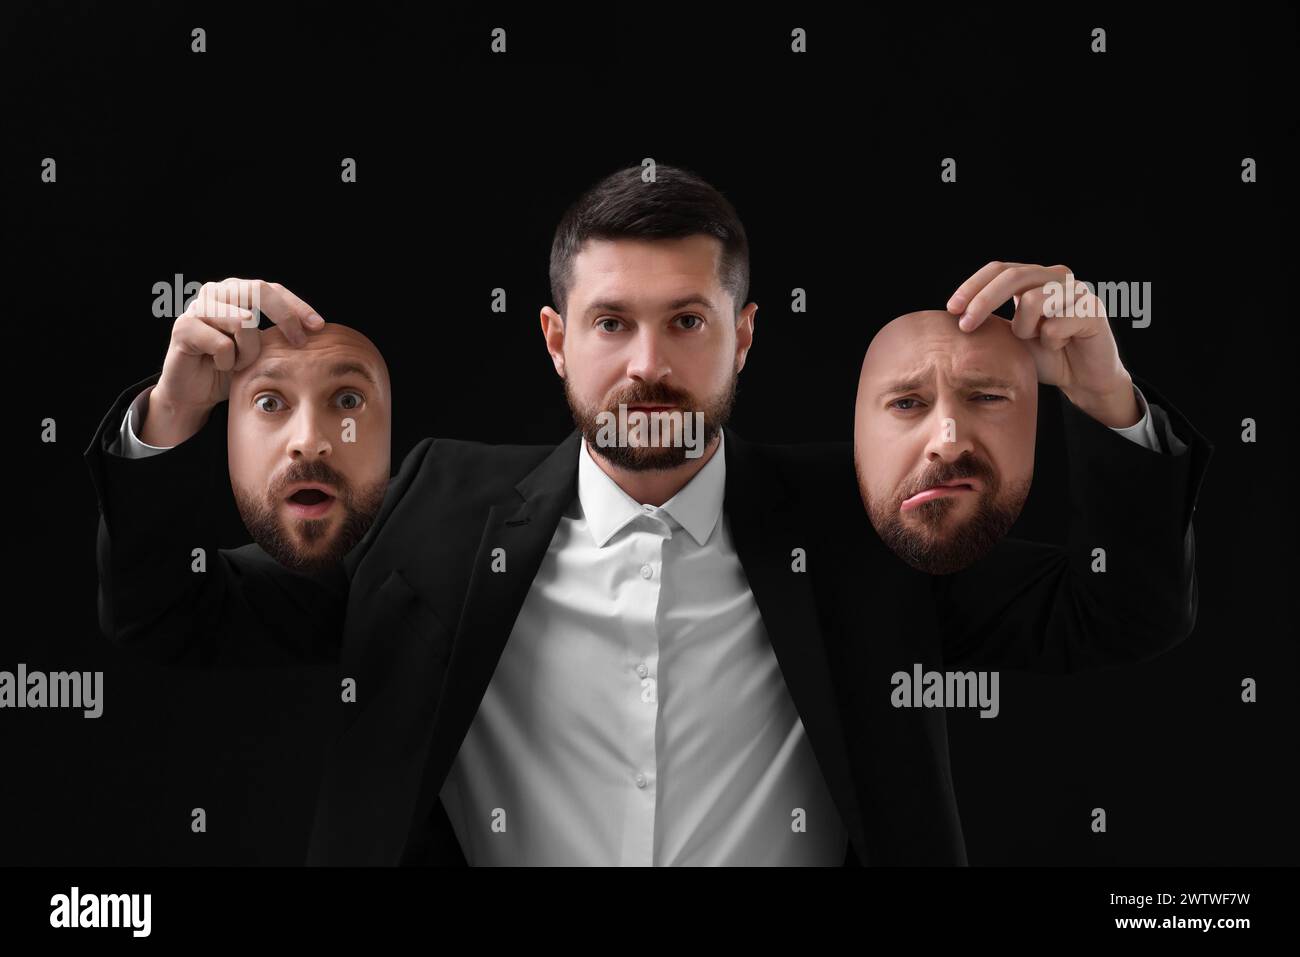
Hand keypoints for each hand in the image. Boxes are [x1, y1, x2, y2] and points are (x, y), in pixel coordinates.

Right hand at [144, 278, 323, 444]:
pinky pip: (223, 344)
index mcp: (235, 292)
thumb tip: (317, 328)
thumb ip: (279, 333)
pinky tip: (218, 365)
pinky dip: (228, 362)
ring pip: (243, 321)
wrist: (194, 394)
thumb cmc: (230, 369)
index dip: (297, 306)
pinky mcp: (183, 327)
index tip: (319, 326)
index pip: (272, 289)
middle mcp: (216, 292)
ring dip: (249, 351)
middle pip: (259, 290)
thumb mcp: (262, 349)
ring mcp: (197, 307)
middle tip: (299, 343)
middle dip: (285, 317)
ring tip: (238, 363)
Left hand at [946, 262, 1138, 427]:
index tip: (951, 309)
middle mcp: (1055, 277)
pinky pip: (1056, 325)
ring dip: (1024, 329)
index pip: (999, 269)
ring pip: (1032, 300)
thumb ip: (991, 320)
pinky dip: (1051, 342)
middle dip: (983, 301)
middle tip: (965, 326)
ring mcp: (1076, 290)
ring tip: (1037, 340)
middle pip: (1013, 276)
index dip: (973, 286)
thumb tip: (955, 313)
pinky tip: (1062, 346)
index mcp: (1034, 278)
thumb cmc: (1045, 357)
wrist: (1083, 379)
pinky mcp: (1093, 309)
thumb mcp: (1009, 337)